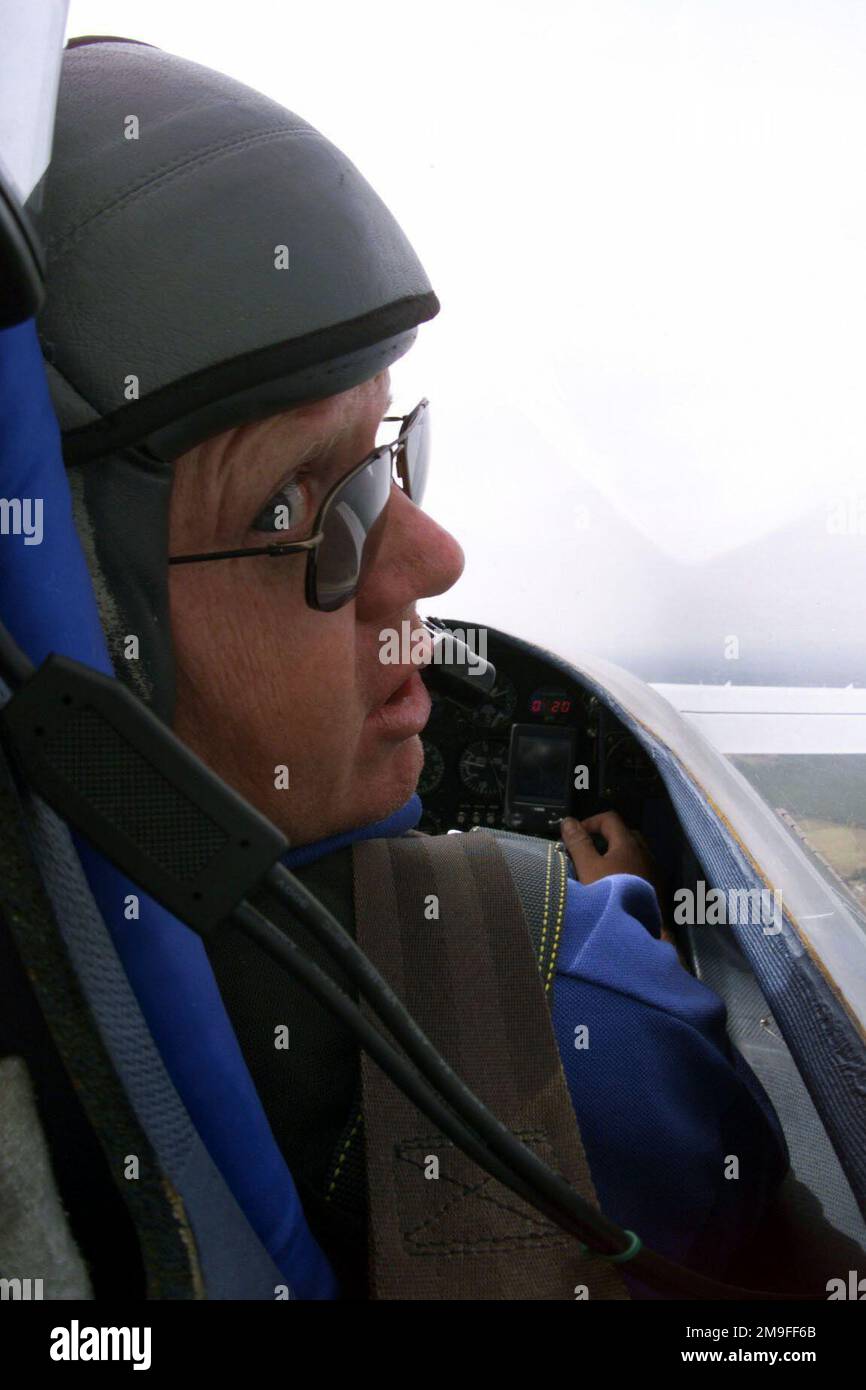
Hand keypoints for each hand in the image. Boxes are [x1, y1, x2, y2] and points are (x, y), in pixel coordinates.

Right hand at [560, 812, 672, 943]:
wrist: (637, 931)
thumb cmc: (610, 894)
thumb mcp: (587, 867)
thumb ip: (578, 843)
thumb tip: (569, 821)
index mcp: (628, 843)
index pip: (610, 819)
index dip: (590, 822)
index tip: (575, 837)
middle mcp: (644, 852)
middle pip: (624, 834)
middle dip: (603, 838)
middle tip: (585, 852)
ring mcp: (653, 870)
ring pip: (632, 853)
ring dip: (614, 856)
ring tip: (597, 871)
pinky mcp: (656, 888)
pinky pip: (639, 869)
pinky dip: (624, 870)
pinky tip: (613, 886)